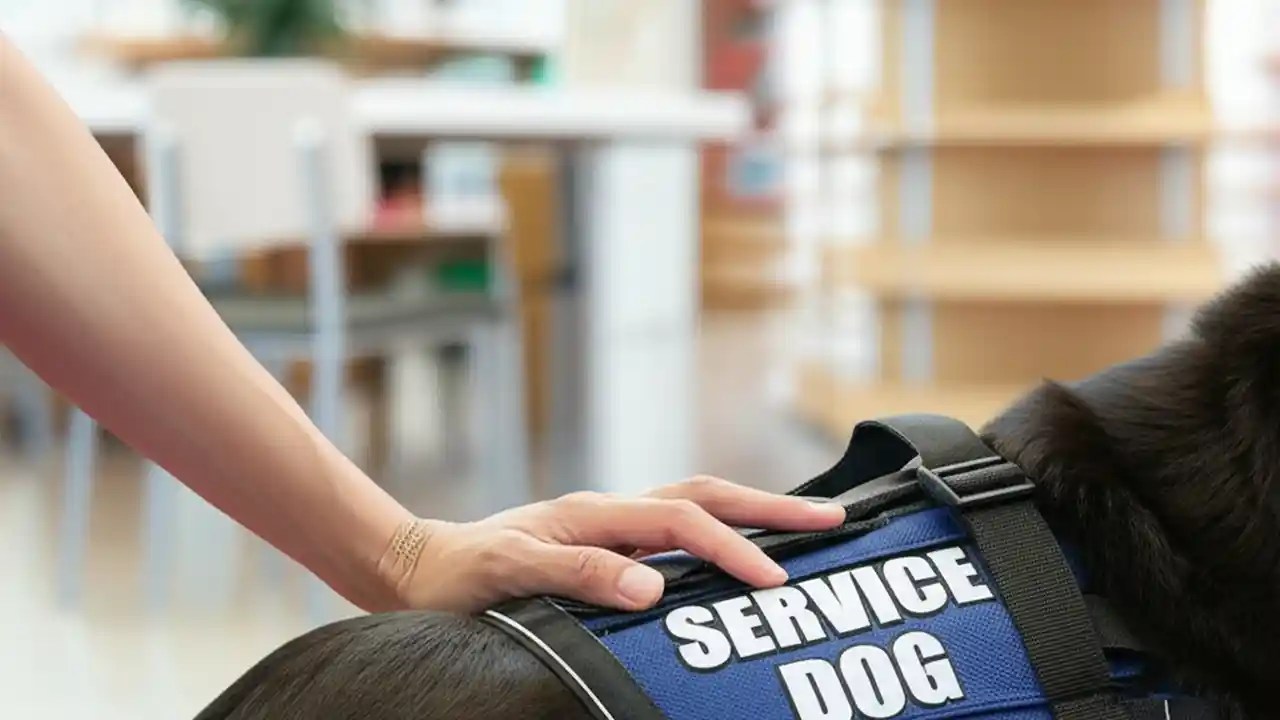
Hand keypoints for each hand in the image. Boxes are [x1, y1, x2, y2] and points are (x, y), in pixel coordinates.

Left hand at [378, 476, 846, 613]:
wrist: (421, 569)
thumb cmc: (460, 577)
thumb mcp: (510, 575)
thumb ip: (577, 574)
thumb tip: (653, 588)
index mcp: (594, 512)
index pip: (682, 522)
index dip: (732, 548)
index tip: (775, 581)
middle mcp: (610, 511)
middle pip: (705, 495)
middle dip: (768, 506)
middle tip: (831, 520)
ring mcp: (611, 526)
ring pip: (695, 507)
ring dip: (750, 514)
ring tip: (805, 529)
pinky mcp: (608, 547)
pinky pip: (677, 533)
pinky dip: (719, 537)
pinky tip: (738, 557)